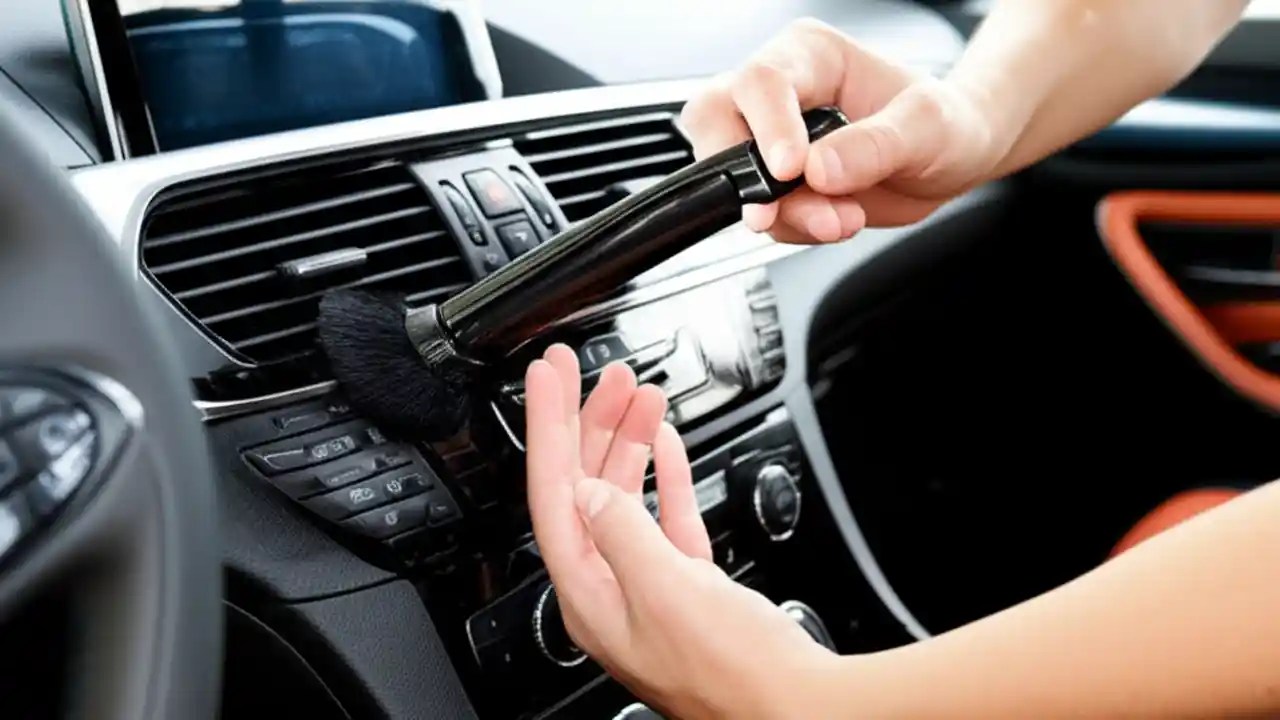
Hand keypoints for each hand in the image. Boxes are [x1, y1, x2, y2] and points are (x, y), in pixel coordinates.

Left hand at [524, 345, 838, 718]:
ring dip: (629, 438)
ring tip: (638, 390)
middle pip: (583, 485)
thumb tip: (591, 491)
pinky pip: (664, 514)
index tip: (547, 377)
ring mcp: (650, 583)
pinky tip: (665, 442)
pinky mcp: (688, 583)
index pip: (553, 492)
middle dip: (587, 421)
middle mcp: (610, 587)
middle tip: (590, 368)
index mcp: (589, 594)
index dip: (548, 427)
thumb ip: (622, 532)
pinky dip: (664, 473)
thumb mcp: (668, 591)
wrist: (797, 707)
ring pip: (625, 493)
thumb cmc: (734, 674)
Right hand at [679, 18, 1005, 243]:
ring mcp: (771, 142)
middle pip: (715, 120)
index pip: (761, 82)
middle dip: (743, 174)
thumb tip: (820, 169)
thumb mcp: (929, 127)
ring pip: (729, 176)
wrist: (953, 163)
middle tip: (777, 210)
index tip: (790, 169)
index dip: (768, 127)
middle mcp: (780, 94)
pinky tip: (836, 220)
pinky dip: (794, 229)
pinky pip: (761, 214)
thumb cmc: (946, 125)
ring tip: (839, 219)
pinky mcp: (775, 187)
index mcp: (811, 56)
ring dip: (782, 214)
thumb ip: (875, 145)